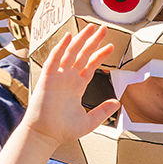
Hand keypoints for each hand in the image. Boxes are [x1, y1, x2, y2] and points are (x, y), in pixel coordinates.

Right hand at [0, 24, 120, 163]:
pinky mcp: (47, 78)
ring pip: (70, 53)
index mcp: (77, 85)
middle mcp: (68, 78)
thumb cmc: (63, 129)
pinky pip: (54, 59)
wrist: (45, 135)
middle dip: (93, 41)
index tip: (110, 46)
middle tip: (102, 28)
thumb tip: (117, 102)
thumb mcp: (90, 121)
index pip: (91, 65)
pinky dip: (60, 48)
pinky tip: (68, 38)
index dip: (100, 54)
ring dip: (80, 39)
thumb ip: (103, 111)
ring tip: (90, 28)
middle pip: (82, 54)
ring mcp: (58, 77)